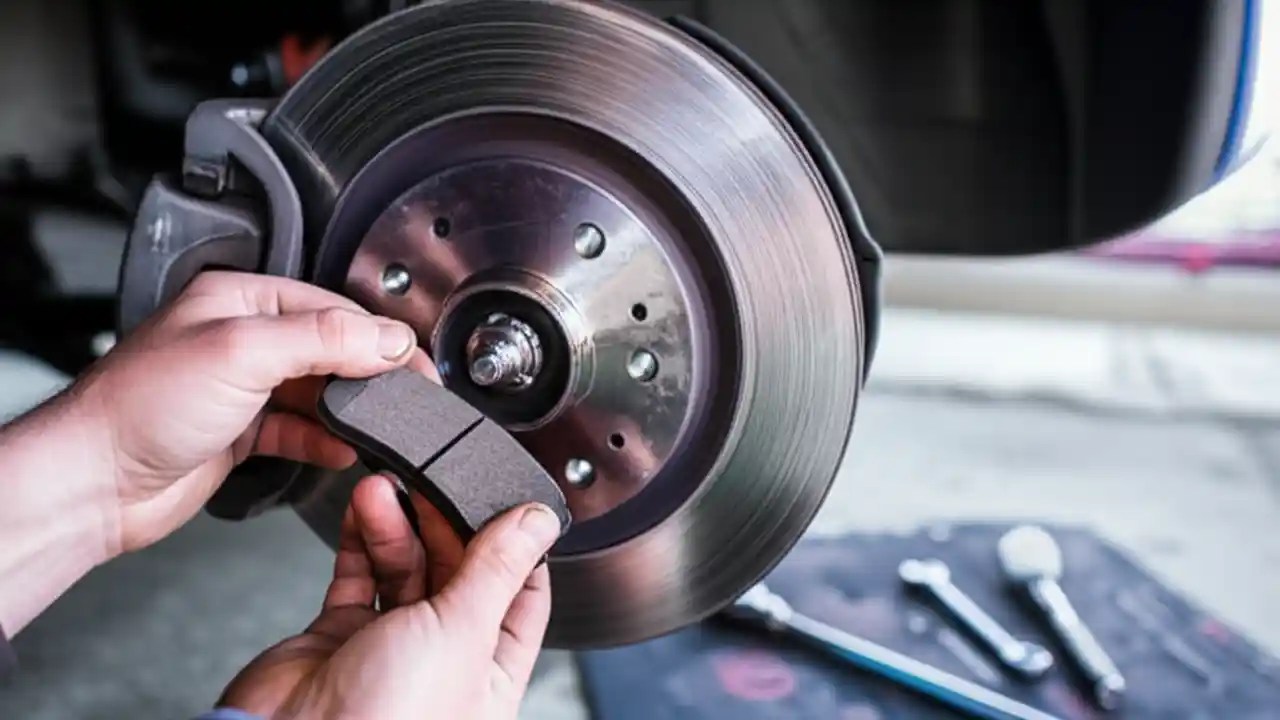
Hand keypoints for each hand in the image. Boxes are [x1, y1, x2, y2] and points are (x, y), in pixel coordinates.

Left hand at [79, 271, 432, 553]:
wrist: (94, 482)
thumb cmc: (140, 407)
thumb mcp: (243, 353)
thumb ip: (322, 340)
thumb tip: (385, 337)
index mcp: (239, 300)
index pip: (329, 308)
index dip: (375, 335)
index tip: (411, 361)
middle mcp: (241, 338)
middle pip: (328, 349)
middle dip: (369, 372)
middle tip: (408, 394)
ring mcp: (240, 387)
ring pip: (317, 391)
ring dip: (349, 408)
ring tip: (382, 423)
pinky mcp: (238, 431)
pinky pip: (298, 429)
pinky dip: (324, 439)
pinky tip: (344, 448)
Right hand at [219, 474, 559, 719]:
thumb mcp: (461, 632)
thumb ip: (497, 570)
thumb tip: (539, 521)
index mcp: (490, 673)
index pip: (521, 595)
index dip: (516, 546)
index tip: (507, 500)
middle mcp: (444, 661)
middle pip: (459, 572)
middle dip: (444, 523)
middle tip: (432, 482)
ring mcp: (390, 647)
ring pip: (405, 567)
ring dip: (397, 524)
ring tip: (384, 488)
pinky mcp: (340, 637)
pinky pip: (358, 575)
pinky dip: (359, 538)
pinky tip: (363, 506)